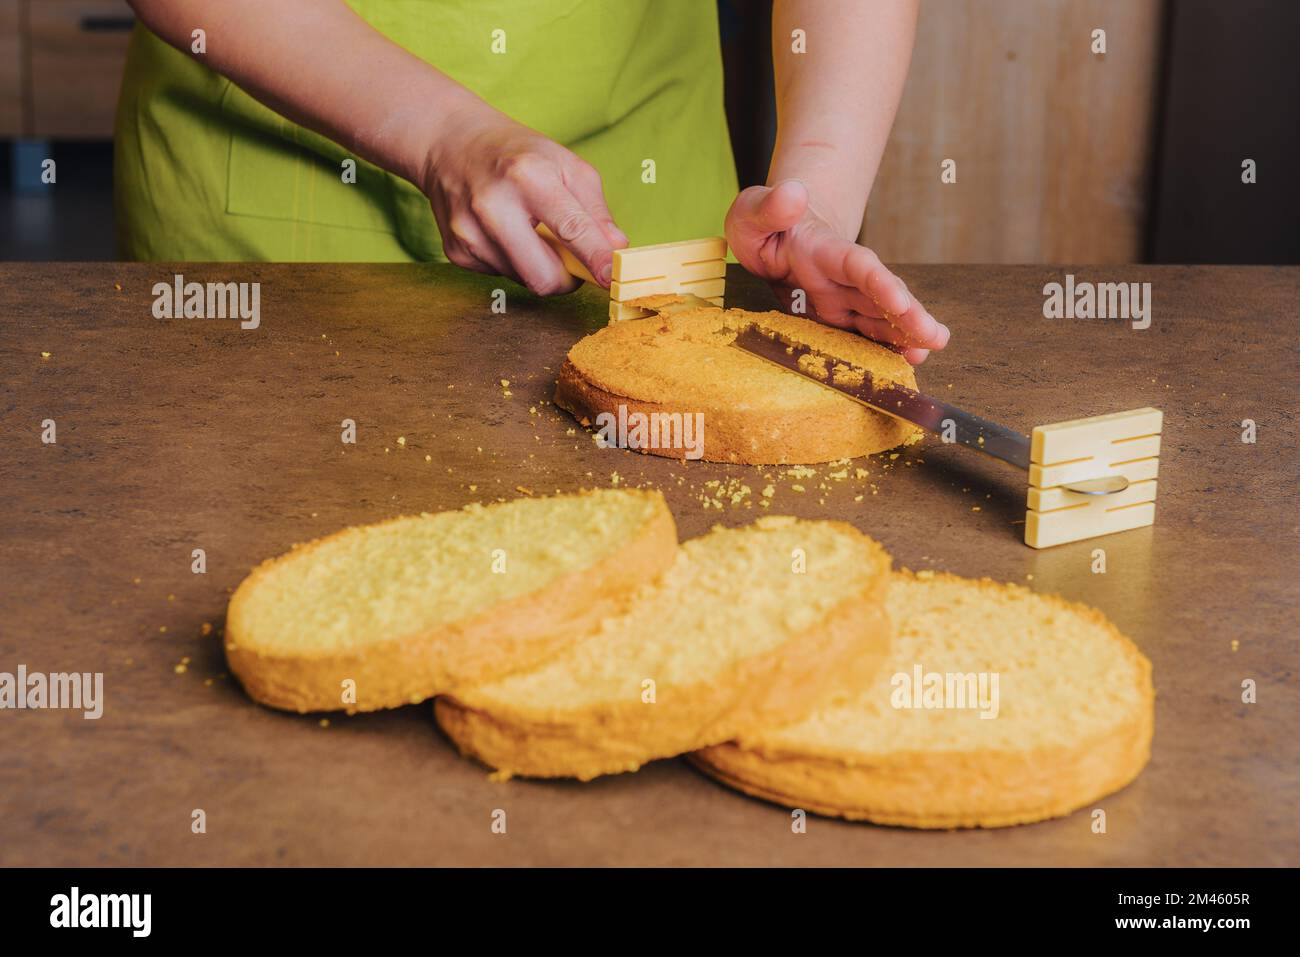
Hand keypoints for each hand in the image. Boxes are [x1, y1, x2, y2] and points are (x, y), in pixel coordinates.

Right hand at [420, 101, 626, 293]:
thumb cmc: (517, 153)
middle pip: (543, 276)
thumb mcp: (565, 164)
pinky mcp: (456, 251)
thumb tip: (616, 250)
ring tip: (528, 230)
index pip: (571, 229)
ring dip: (537, 265)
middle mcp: (493, 205)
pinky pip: (501, 276)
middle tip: (571, 257)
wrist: (450, 143)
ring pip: (524, 281)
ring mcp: (469, 232)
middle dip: (566, 278)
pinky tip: (503, 233)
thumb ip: (595, 211)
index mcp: (528, 176)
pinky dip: (512, 262)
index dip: (595, 258)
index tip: (611, 278)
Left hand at [725, 180, 948, 363]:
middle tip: (937, 337)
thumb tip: (794, 194)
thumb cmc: (761, 224)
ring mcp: (842, 297)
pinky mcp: (837, 315)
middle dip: (909, 316)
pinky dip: (884, 346)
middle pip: (880, 293)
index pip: (857, 265)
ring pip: (879, 315)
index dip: (880, 283)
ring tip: (928, 352)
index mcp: (823, 250)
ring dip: (904, 334)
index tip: (902, 301)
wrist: (772, 237)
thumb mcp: (751, 212)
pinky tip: (906, 359)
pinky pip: (864, 332)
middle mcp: (840, 275)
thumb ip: (768, 207)